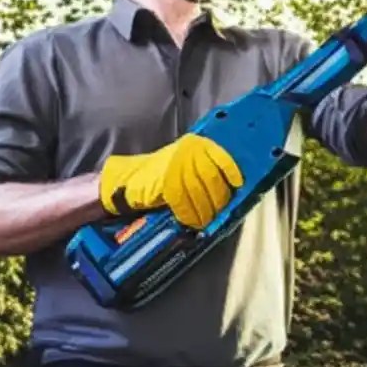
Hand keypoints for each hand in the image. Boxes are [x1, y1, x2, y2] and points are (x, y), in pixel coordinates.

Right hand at [98, 134, 243, 228]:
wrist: (127, 181)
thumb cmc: (161, 176)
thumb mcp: (186, 164)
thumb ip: (204, 169)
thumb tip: (228, 189)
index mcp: (197, 145)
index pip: (222, 157)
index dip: (231, 172)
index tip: (238, 185)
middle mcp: (189, 152)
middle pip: (212, 179)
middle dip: (218, 199)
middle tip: (218, 213)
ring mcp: (177, 166)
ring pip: (200, 192)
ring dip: (205, 211)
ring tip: (205, 221)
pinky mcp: (166, 183)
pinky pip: (184, 202)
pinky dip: (190, 215)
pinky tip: (192, 221)